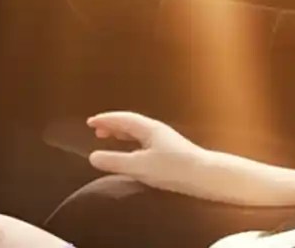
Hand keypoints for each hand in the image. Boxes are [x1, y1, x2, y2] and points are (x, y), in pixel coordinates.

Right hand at [86, 111, 208, 194]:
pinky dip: (131, 142)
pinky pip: (143, 141)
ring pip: (137, 132)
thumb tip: (93, 157)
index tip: (90, 122)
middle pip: (130, 123)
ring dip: (121, 133)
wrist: (205, 176)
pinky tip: (131, 153)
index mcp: (149, 128)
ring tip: (109, 137)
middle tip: (96, 131)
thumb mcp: (140, 167)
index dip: (105, 119)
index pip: (123, 119)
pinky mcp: (169, 151)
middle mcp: (156, 130)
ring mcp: (164, 140)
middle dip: (112, 125)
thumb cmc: (173, 169)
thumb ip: (115, 161)